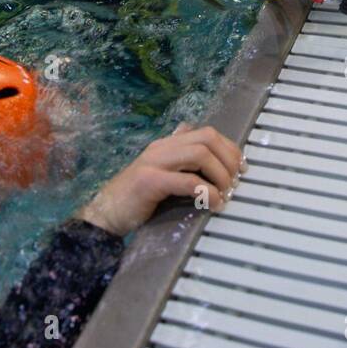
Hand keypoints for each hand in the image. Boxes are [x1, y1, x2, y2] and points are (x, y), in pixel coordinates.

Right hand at [78, 124, 242, 235]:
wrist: (105, 214)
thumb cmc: (137, 199)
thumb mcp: (160, 173)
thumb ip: (178, 158)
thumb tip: (198, 142)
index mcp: (167, 144)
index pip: (206, 133)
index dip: (229, 148)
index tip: (241, 167)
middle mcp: (161, 147)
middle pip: (207, 138)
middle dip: (229, 158)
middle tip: (236, 180)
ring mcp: (153, 162)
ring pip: (200, 154)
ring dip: (220, 174)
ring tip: (226, 192)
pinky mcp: (149, 181)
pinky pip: (188, 181)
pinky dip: (207, 192)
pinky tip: (214, 203)